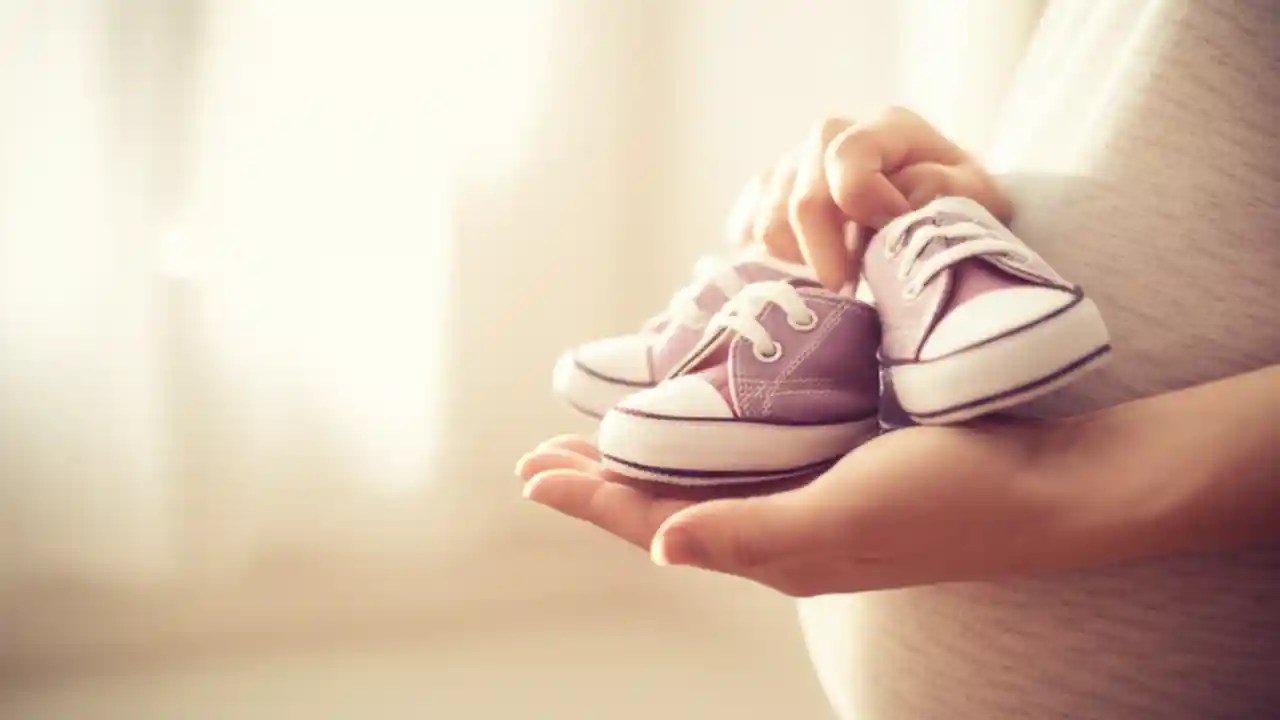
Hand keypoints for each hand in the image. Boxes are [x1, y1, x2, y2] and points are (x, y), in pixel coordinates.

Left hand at [515, 419, 1096, 595]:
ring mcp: (806, 497)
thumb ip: (751, 534)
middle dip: (601, 479)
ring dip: (645, 457)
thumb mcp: (844, 518)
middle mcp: (777, 527)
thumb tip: (659, 546)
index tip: (531, 470)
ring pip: (701, 478)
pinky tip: (699, 412)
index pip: (653, 522)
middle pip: (664, 502)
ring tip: (599, 436)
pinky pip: (747, 455)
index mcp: (769, 547)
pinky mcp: (836, 466)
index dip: (590, 498)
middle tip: (543, 455)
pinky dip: (704, 436)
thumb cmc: (946, 502)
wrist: (1040, 489)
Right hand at [725, 107, 1011, 289]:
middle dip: (825, 254)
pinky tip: (806, 268)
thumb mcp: (976, 195)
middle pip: (803, 197)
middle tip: (850, 287)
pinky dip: (772, 257)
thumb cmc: (954, 201)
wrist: (930, 201)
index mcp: (884, 126)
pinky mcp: (764, 191)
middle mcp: (829, 135)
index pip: (849, 161)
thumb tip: (899, 200)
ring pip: (770, 220)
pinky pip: (749, 229)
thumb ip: (946, 191)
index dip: (865, 209)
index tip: (887, 249)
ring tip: (838, 277)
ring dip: (803, 261)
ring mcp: (791, 162)